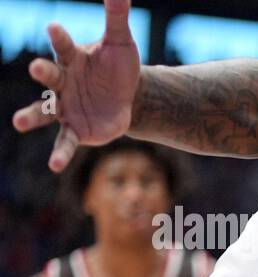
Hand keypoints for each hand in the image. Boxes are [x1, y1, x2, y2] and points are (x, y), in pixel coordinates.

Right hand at [11, 0, 140, 170]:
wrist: (128, 98)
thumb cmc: (118, 67)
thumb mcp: (122, 42)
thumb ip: (117, 17)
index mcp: (71, 58)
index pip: (63, 45)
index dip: (60, 37)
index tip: (55, 28)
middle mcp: (63, 82)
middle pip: (49, 76)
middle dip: (42, 72)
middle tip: (35, 67)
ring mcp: (65, 107)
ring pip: (44, 111)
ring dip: (31, 116)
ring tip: (18, 122)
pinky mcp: (75, 129)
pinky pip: (65, 142)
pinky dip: (60, 153)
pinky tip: (54, 165)